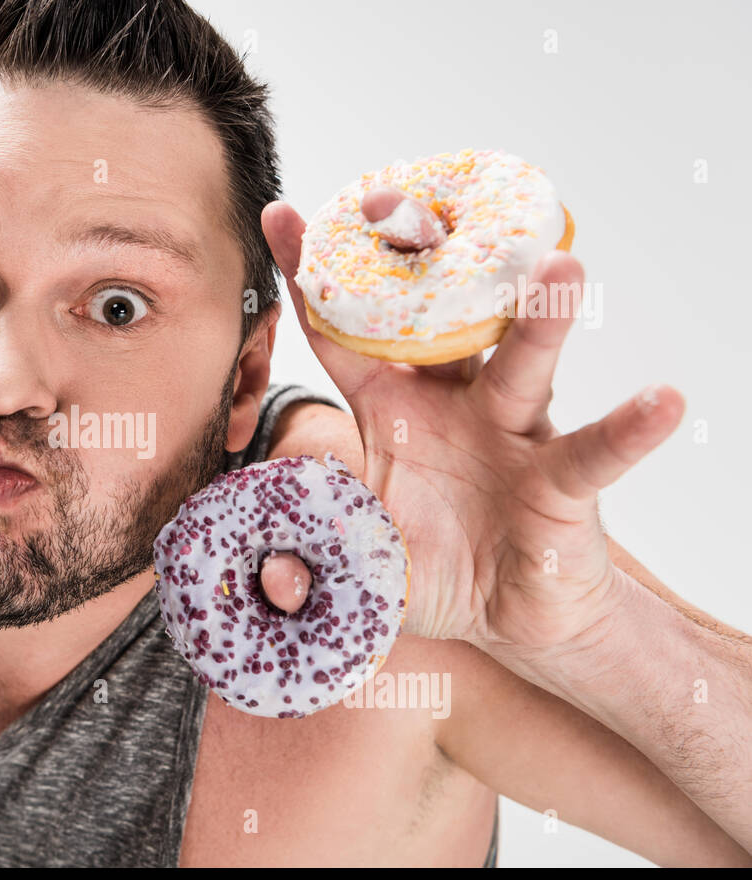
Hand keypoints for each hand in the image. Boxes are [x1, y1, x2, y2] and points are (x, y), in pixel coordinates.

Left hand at [259, 197, 684, 657]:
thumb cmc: (438, 566)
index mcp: (392, 412)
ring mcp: (512, 436)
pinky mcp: (563, 482)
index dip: (313, 281)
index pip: (345, 336)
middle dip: (421, 265)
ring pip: (523, 366)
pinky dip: (629, 430)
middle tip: (398, 203)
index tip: (283, 216)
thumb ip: (318, 553)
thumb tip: (276, 573)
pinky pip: (595, 452)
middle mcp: (453, 406)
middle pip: (437, 325)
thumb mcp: (363, 558)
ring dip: (542, 320)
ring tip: (560, 270)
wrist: (511, 616)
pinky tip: (662, 402)